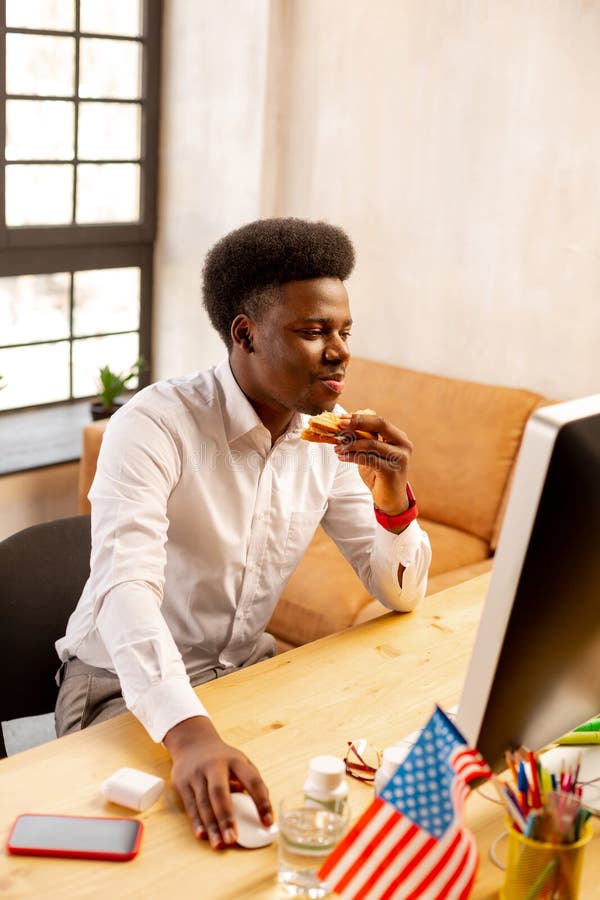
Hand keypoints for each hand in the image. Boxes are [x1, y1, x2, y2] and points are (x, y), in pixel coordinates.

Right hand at [163, 715, 272, 848]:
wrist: (193, 742)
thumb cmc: (223, 758)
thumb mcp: (241, 762)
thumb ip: (252, 783)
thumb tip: (262, 811)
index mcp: (236, 760)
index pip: (253, 781)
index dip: (262, 802)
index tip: (268, 823)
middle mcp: (215, 765)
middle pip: (220, 793)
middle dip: (227, 818)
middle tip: (233, 839)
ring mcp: (197, 774)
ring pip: (203, 803)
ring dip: (212, 826)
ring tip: (219, 843)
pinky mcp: (183, 783)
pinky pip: (190, 806)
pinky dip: (196, 822)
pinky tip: (202, 835)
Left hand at [334, 412, 412, 518]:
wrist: (390, 499)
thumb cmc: (380, 475)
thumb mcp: (372, 454)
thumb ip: (365, 441)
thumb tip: (344, 427)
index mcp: (399, 438)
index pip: (380, 421)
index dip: (360, 418)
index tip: (342, 418)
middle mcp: (403, 445)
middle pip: (380, 425)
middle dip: (357, 423)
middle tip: (340, 425)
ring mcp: (399, 458)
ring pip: (371, 443)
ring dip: (351, 444)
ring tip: (338, 447)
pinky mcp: (391, 471)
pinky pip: (368, 459)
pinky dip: (352, 456)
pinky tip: (342, 457)